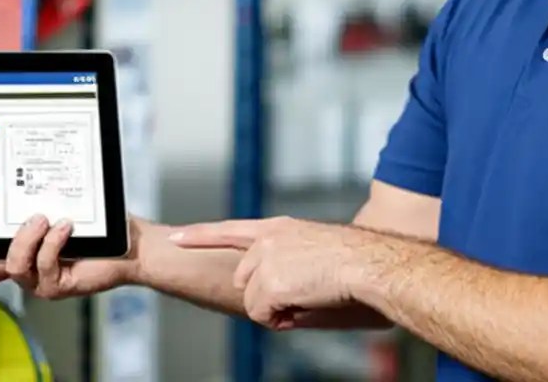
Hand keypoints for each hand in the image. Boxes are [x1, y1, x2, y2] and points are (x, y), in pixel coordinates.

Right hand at [0, 215, 142, 298]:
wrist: (132, 245)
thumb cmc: (101, 226)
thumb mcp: (65, 208)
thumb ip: (42, 203)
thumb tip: (22, 179)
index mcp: (22, 250)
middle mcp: (27, 268)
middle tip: (3, 229)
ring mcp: (41, 280)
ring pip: (16, 266)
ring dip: (28, 239)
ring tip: (46, 219)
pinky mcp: (58, 286)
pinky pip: (44, 266)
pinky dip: (53, 244)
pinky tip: (66, 228)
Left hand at [169, 216, 383, 329]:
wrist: (371, 263)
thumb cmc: (360, 263)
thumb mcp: (317, 256)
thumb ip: (290, 268)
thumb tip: (278, 299)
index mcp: (280, 228)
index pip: (230, 230)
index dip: (200, 236)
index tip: (176, 238)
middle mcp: (268, 239)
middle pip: (243, 281)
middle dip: (266, 296)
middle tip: (304, 294)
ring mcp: (265, 260)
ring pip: (253, 302)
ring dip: (278, 309)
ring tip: (312, 295)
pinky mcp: (269, 282)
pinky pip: (264, 315)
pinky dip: (283, 318)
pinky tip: (309, 303)